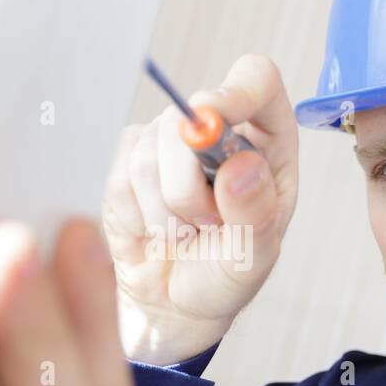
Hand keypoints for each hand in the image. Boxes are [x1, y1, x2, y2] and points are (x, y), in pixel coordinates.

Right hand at [104, 53, 298, 365]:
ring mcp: (168, 144)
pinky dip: (137, 215)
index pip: (256, 81)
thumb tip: (241, 167)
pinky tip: (153, 231)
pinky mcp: (128, 161)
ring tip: (182, 234)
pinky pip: (120, 174)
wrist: (175, 304)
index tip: (214, 119)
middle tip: (204, 224)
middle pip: (187, 118)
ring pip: (149, 150)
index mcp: (265, 140)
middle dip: (188, 184)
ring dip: (164, 211)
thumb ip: (255, 213)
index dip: (235, 90)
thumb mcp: (254, 257)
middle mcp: (217, 132)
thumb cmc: (224, 275)